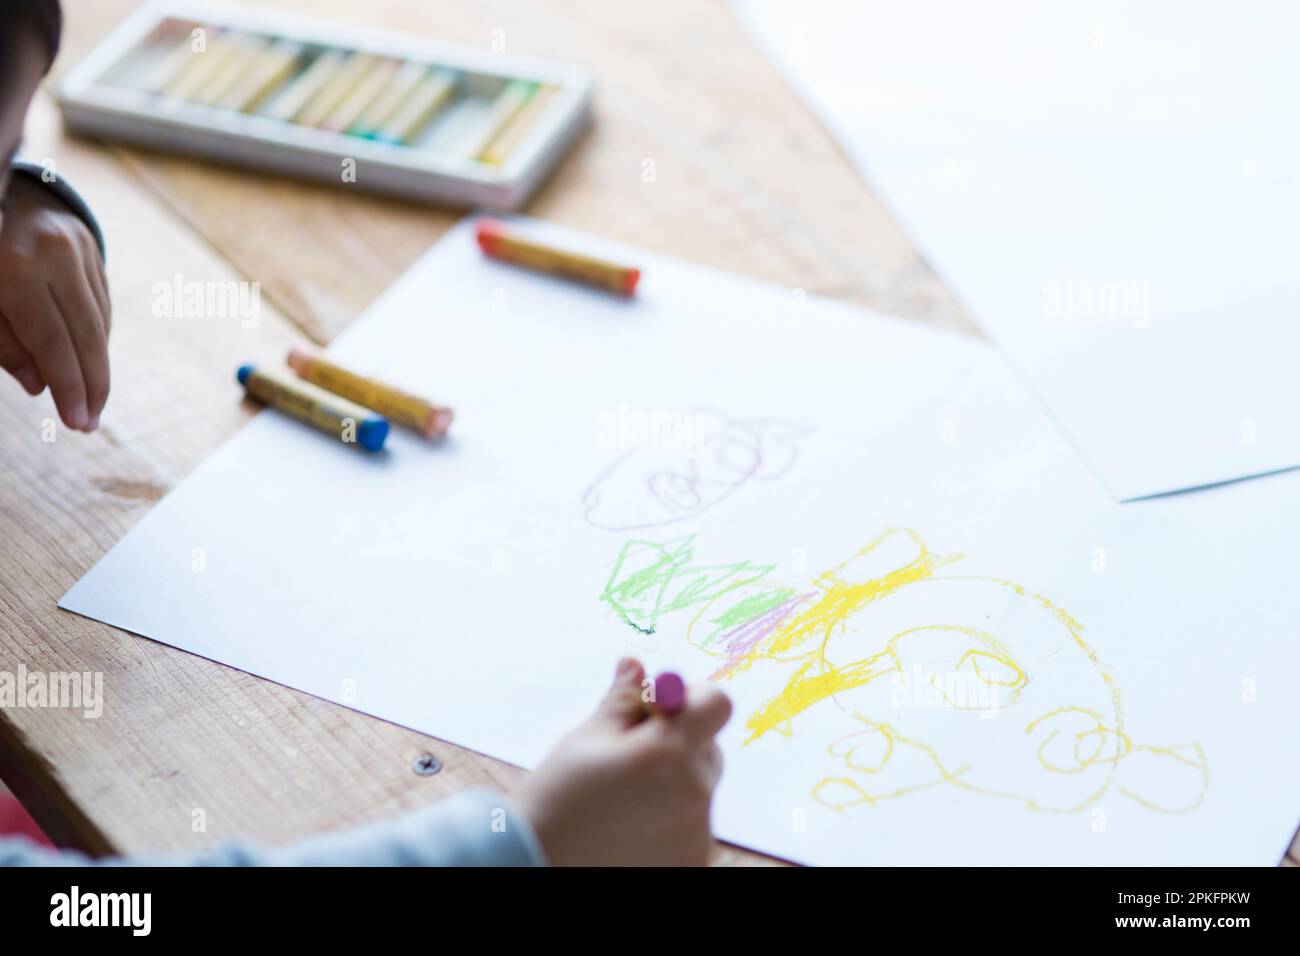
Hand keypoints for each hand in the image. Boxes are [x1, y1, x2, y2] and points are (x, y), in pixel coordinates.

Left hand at [0, 174, 110, 430]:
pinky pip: (100, 301)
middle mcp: (55, 254)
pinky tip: (89, 358)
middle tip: (90, 422)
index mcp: (16, 267)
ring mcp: (79, 245)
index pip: (53, 341)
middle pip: (86, 334)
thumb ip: (3, 343)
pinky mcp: (91, 245)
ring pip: (98, 319)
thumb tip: (38, 385)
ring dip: (97, 363)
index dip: (68, 386)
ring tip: (92, 399)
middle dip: (91, 383)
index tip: (77, 422)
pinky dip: (96, 333)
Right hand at [514, 658, 730, 865]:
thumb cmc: (558, 796)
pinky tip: (631, 823)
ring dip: (674, 781)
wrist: (536, 863)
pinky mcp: (693, 860)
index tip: (657, 712)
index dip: (691, 698)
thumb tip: (636, 664)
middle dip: (677, 741)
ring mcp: (697, 832)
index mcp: (669, 751)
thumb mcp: (587, 738)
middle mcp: (694, 792)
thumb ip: (623, 699)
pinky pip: (694, 822)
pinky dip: (672, 817)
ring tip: (624, 796)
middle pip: (708, 746)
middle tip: (629, 755)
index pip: (716, 703)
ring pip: (700, 785)